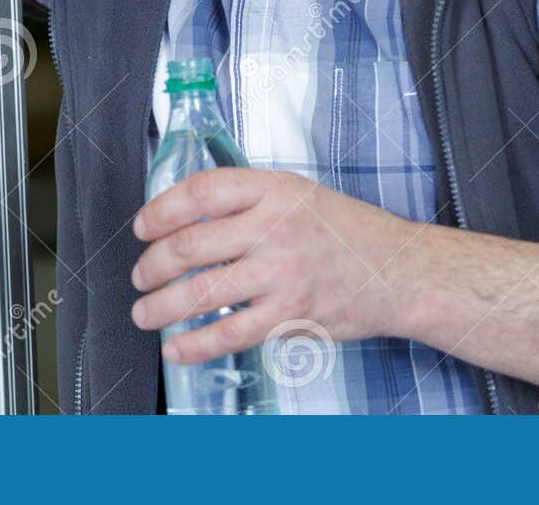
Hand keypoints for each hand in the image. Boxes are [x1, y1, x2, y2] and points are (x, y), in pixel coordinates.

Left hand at [129, 167, 418, 364]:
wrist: (397, 269)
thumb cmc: (347, 231)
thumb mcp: (297, 193)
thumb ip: (247, 199)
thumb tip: (187, 214)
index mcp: (272, 190)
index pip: (200, 192)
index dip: (160, 210)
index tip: (143, 227)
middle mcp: (274, 228)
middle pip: (190, 245)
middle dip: (152, 266)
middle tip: (141, 275)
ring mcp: (281, 273)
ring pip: (202, 292)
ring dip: (161, 307)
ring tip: (145, 313)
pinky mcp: (290, 314)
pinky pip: (230, 333)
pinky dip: (196, 345)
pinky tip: (178, 348)